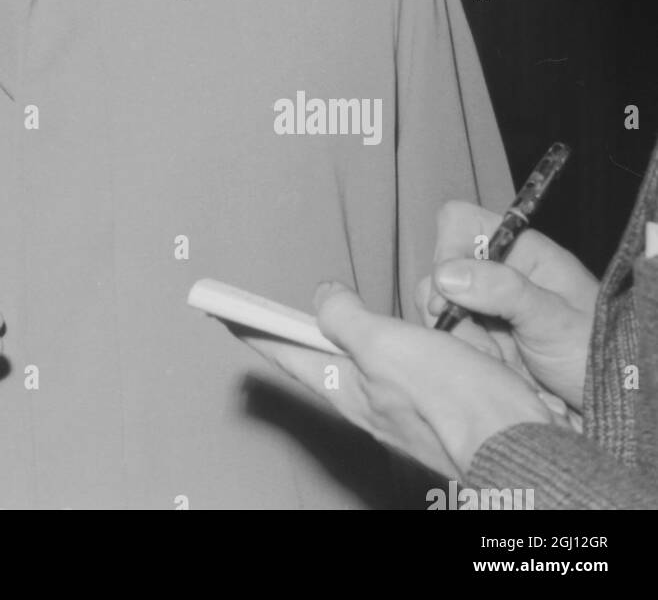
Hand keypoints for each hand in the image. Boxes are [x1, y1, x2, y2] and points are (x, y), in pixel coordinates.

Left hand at [231, 283, 561, 475]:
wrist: (520, 447)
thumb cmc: (457, 402)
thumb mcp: (389, 346)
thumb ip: (348, 319)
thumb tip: (322, 297)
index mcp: (349, 389)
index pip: (287, 352)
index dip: (255, 329)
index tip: (224, 312)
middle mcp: (369, 404)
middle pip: (318, 363)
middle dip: (291, 339)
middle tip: (264, 319)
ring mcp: (400, 411)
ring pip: (358, 369)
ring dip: (337, 345)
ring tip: (319, 325)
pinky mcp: (435, 411)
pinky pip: (400, 374)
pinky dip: (387, 354)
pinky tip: (396, 347)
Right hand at [419, 201, 598, 411]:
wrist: (609, 400)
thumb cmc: (595, 353)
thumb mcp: (555, 319)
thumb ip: (504, 290)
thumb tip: (446, 274)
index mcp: (520, 251)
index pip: (460, 222)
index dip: (447, 248)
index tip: (448, 290)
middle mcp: (497, 272)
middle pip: (440, 267)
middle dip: (447, 304)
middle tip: (475, 336)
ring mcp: (485, 305)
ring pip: (436, 303)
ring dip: (456, 334)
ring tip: (494, 360)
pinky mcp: (479, 335)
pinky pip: (448, 334)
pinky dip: (461, 352)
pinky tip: (491, 367)